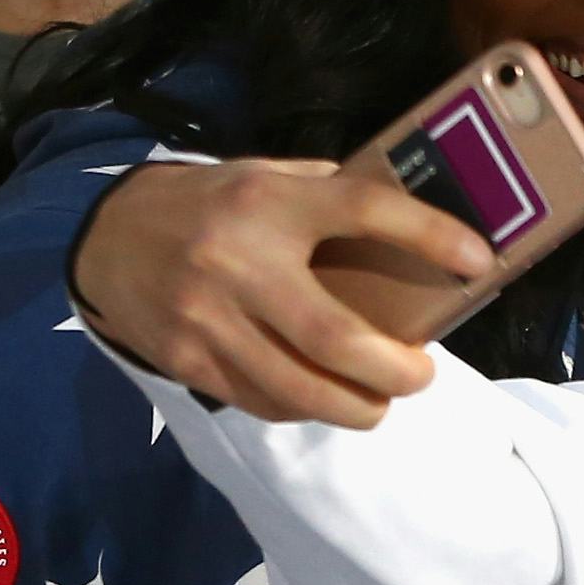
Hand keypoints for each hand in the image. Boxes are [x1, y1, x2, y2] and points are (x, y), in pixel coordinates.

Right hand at [71, 153, 476, 429]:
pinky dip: (307, 407)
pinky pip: (264, 401)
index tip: (479, 261)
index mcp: (269, 200)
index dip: (430, 236)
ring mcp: (208, 317)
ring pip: (301, 388)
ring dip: (358, 406)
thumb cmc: (210, 206)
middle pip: (336, 336)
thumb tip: (413, 231)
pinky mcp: (187, 360)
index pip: (364, 210)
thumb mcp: (265, 177)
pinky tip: (324, 398)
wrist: (104, 237)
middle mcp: (237, 260)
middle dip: (395, 371)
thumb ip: (328, 197)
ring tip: (381, 400)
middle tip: (421, 374)